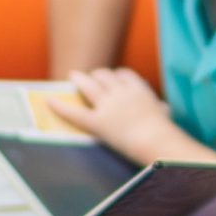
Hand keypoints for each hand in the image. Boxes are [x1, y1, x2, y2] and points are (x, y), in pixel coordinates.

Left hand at [54, 67, 173, 156]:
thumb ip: (160, 110)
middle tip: (91, 78)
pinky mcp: (97, 122)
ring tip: (74, 77)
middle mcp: (122, 93)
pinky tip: (50, 101)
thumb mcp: (165, 115)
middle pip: (106, 76)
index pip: (125, 76)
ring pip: (90, 85)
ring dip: (80, 79)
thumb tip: (164, 110)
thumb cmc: (166, 133)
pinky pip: (75, 113)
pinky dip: (60, 106)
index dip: (117, 76)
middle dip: (97, 75)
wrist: (157, 140)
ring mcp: (108, 106)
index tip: (114, 77)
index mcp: (140, 91)